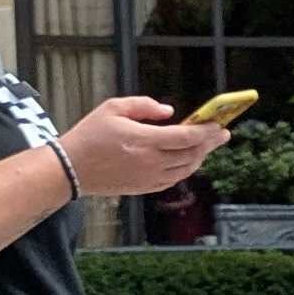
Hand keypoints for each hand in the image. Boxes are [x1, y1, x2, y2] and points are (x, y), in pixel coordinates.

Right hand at [64, 96, 225, 199]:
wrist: (71, 169)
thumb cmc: (90, 135)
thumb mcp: (113, 108)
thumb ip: (144, 105)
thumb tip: (170, 112)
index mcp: (144, 141)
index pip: (186, 137)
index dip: (206, 132)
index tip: (218, 125)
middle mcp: (150, 162)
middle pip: (192, 154)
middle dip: (210, 143)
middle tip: (222, 134)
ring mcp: (148, 178)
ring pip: (186, 169)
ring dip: (200, 157)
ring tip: (207, 145)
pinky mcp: (144, 188)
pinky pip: (174, 180)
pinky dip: (186, 169)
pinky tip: (188, 160)